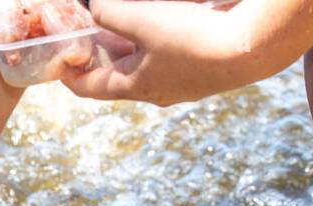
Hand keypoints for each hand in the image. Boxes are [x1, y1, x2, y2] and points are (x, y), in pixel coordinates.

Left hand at [62, 0, 258, 105]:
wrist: (254, 48)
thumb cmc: (196, 39)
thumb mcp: (144, 21)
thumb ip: (111, 14)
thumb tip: (91, 7)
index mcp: (136, 87)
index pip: (91, 89)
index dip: (71, 76)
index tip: (58, 64)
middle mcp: (157, 91)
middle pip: (118, 75)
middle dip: (102, 55)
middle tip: (88, 36)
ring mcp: (182, 84)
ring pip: (145, 64)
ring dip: (130, 47)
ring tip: (119, 26)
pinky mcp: (204, 70)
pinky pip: (169, 58)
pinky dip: (155, 43)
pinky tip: (160, 26)